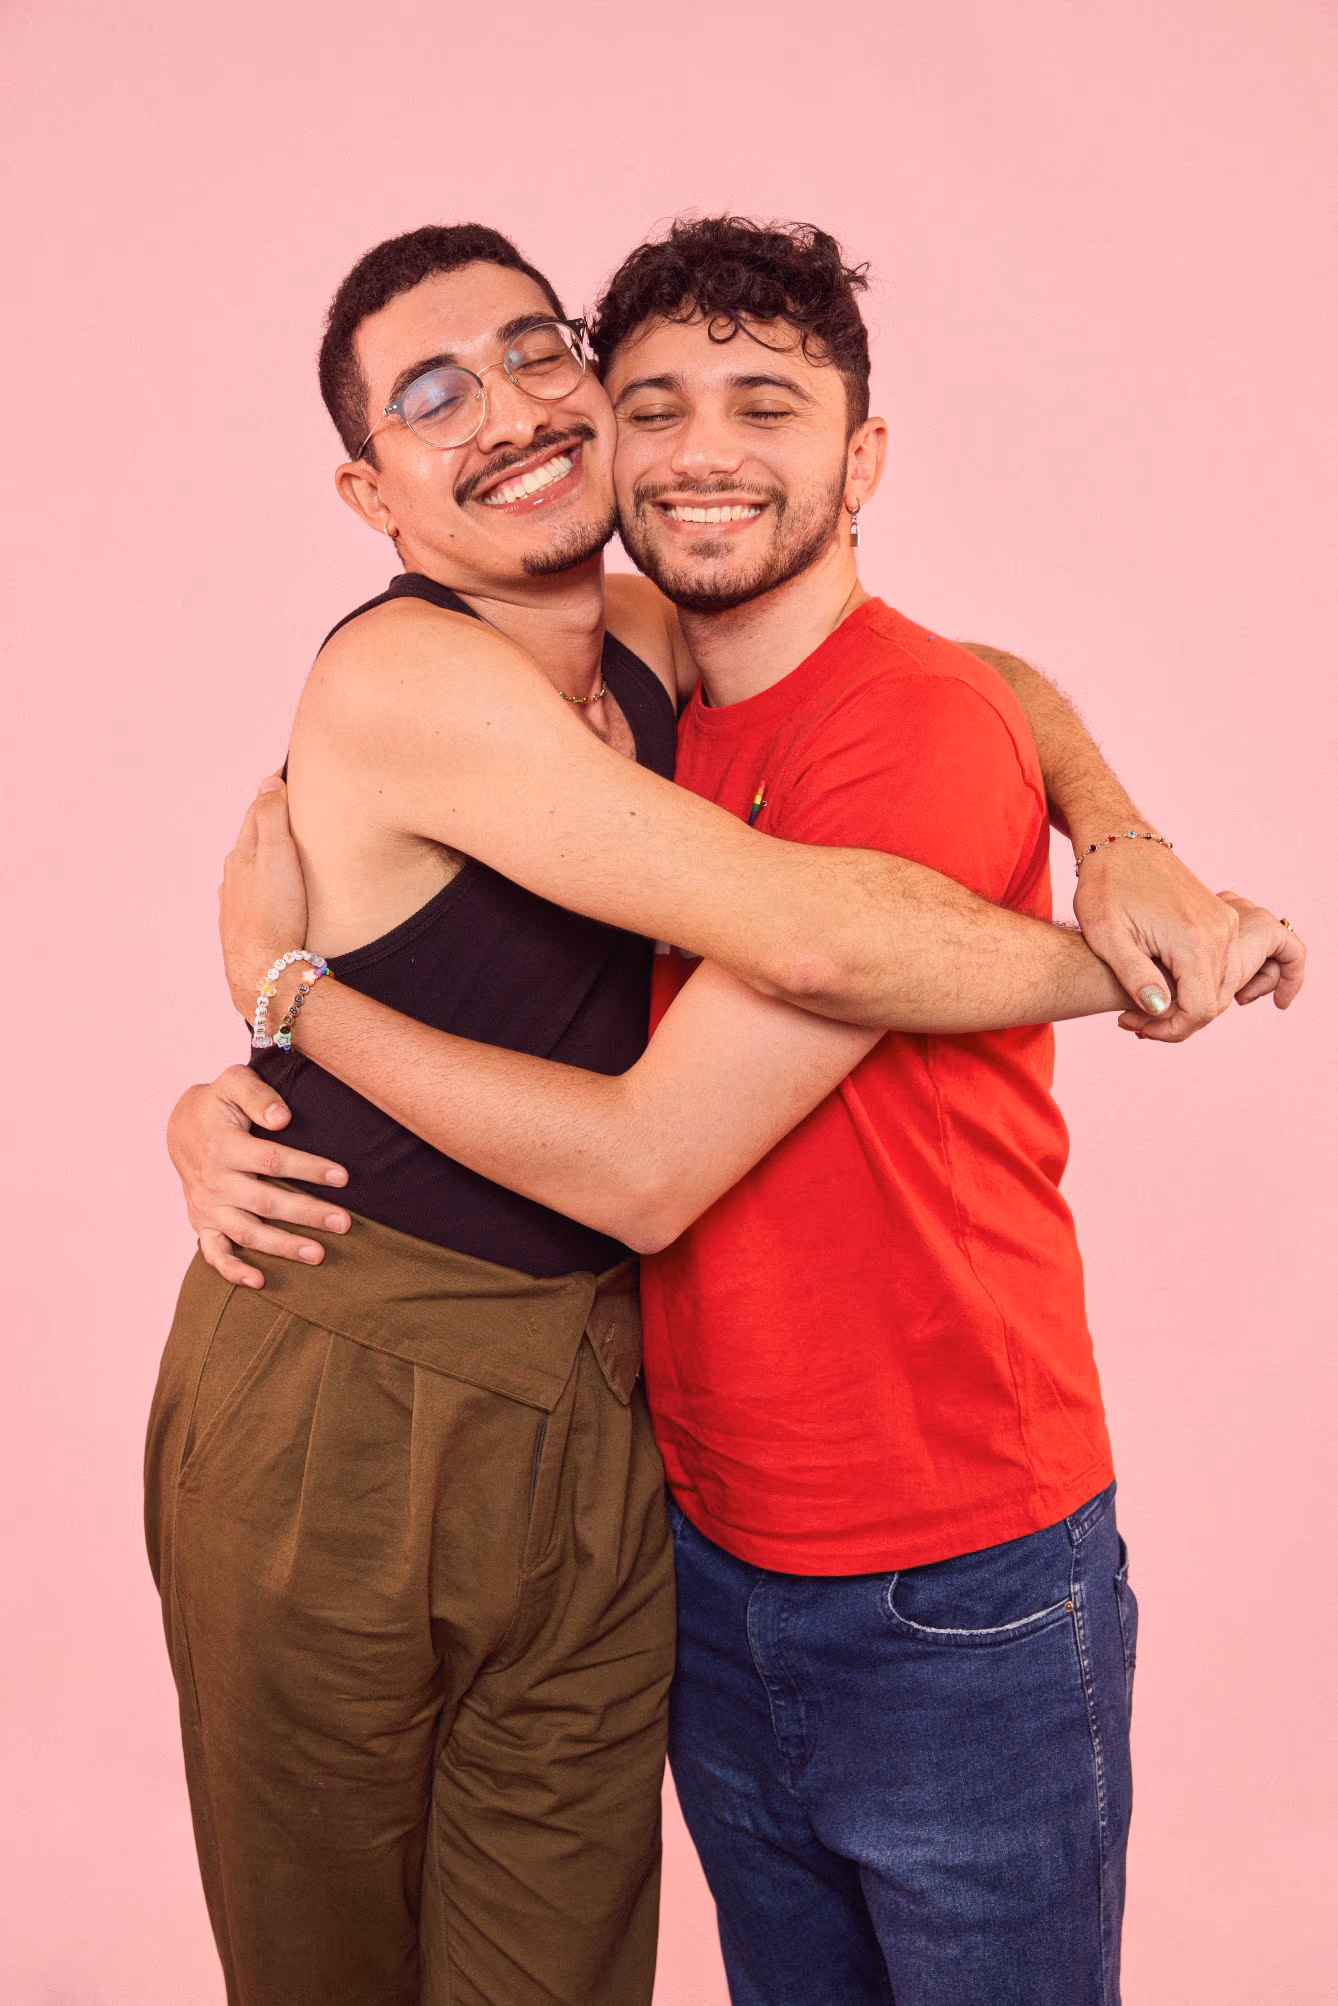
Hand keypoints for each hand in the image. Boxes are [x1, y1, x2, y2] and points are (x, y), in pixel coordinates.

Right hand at [168, 1065, 349, 1288]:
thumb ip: (258, 1094)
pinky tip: (260, 1282)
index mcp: (222, 1145)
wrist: (180, 1126)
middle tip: (344, 1223)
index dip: (309, 1169)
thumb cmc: (218, 1102)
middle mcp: (213, 1180)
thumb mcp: (233, 1082)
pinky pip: (213, 1253)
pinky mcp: (202, 1223)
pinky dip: (233, 1271)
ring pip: (246, 1232)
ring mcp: (206, 1206)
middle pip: (265, 1203)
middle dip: (306, 1214)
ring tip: (318, 1254)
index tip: (343, 1177)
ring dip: (282, 1247)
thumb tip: (282, 1118)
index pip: (272, 1161)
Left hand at [220, 776, 309, 1018]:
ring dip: (263, 860)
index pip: (256, 814)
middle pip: (250, 843)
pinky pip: (252, 900)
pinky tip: (269, 897)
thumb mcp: (277, 854)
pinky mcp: (243, 931)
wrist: (264, 971)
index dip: (273, 795)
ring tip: (282, 854)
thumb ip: (272, 816)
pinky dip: (262, 889)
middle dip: (267, 826)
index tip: (287, 780)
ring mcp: (234, 906)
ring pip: (249, 873)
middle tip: (290, 812)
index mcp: (241, 855)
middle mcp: (232, 878)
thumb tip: (268, 781)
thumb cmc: (276, 913)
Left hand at [1073, 840, 1244, 1040]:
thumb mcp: (1107, 935)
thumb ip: (1135, 975)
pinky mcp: (1221, 919)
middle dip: (1177, 1022)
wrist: (1121, 844)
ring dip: (1186, 1005)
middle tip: (1133, 1022)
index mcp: (1194, 939)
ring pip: (1220, 986)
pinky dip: (1195, 984)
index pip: (1202, 1009)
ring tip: (1141, 1008)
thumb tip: (1160, 1009)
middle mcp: (1220, 931)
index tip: (1136, 1027)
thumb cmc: (1105, 886)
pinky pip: (1219, 966)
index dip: (1172, 1031)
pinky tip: (1159, 987)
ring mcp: (1224, 923)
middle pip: (1215, 1001)